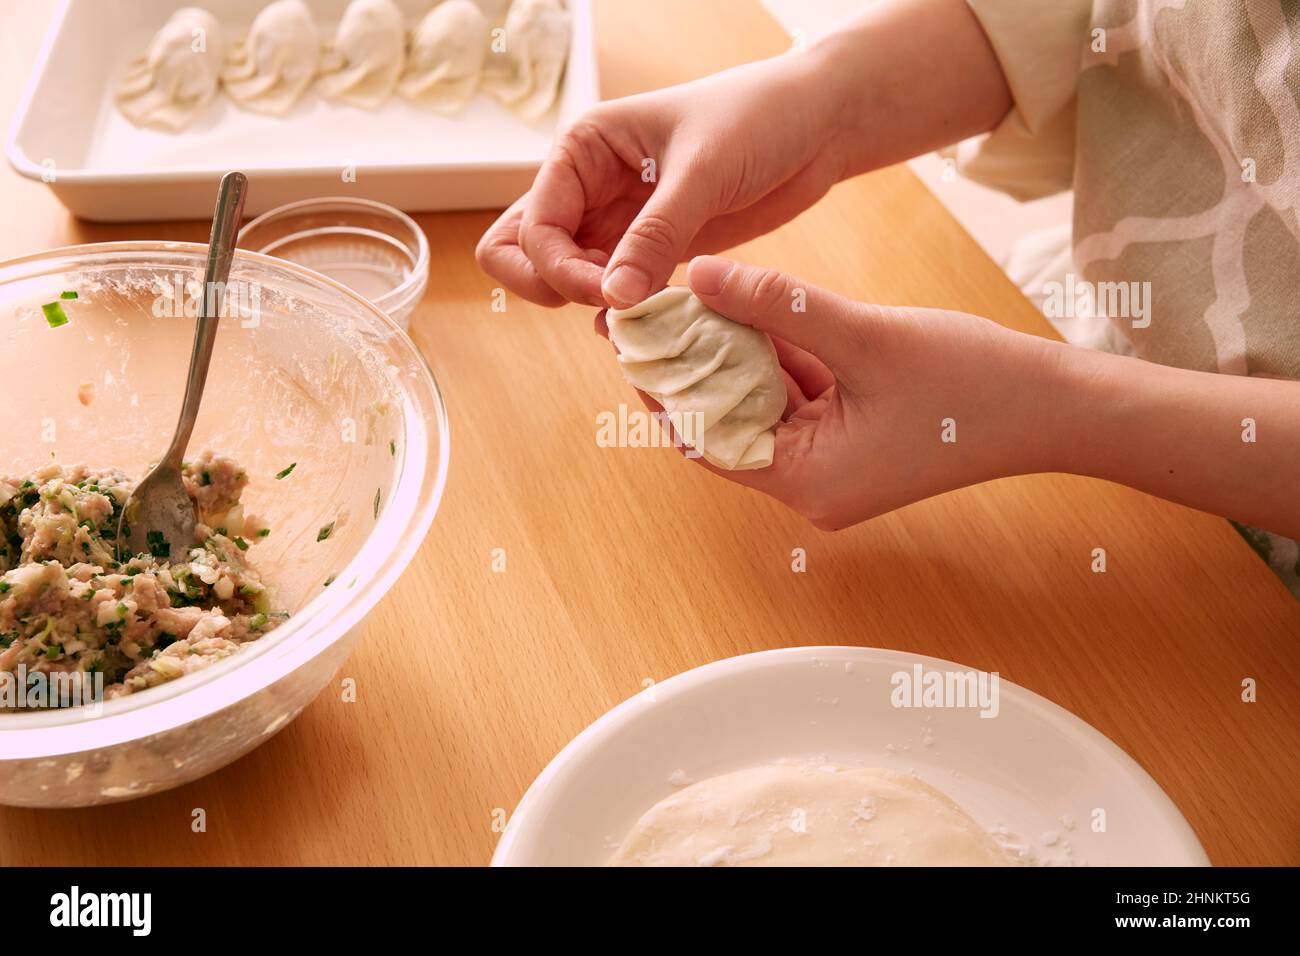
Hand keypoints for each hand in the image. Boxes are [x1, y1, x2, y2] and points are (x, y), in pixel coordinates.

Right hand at [477, 52, 845, 308]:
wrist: (817, 124)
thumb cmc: (759, 117)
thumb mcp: (703, 171)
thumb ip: (655, 235)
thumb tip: (612, 299)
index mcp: (582, 150)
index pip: (533, 229)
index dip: (561, 270)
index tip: (611, 292)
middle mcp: (588, 186)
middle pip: (522, 254)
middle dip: (552, 286)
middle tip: (608, 302)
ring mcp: (617, 222)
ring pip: (563, 276)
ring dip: (589, 305)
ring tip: (642, 315)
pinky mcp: (652, 250)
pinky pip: (614, 291)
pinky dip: (626, 313)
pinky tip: (663, 320)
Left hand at [608, 256, 1065, 530]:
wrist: (1058, 408)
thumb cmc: (972, 382)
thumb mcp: (863, 335)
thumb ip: (777, 304)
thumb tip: (699, 276)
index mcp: (805, 482)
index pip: (704, 438)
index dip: (664, 386)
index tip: (638, 335)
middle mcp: (810, 488)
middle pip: (728, 423)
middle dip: (700, 365)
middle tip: (667, 306)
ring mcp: (833, 470)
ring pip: (763, 408)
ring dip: (741, 358)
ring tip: (706, 300)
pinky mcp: (854, 447)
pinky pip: (800, 404)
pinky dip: (782, 363)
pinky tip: (763, 315)